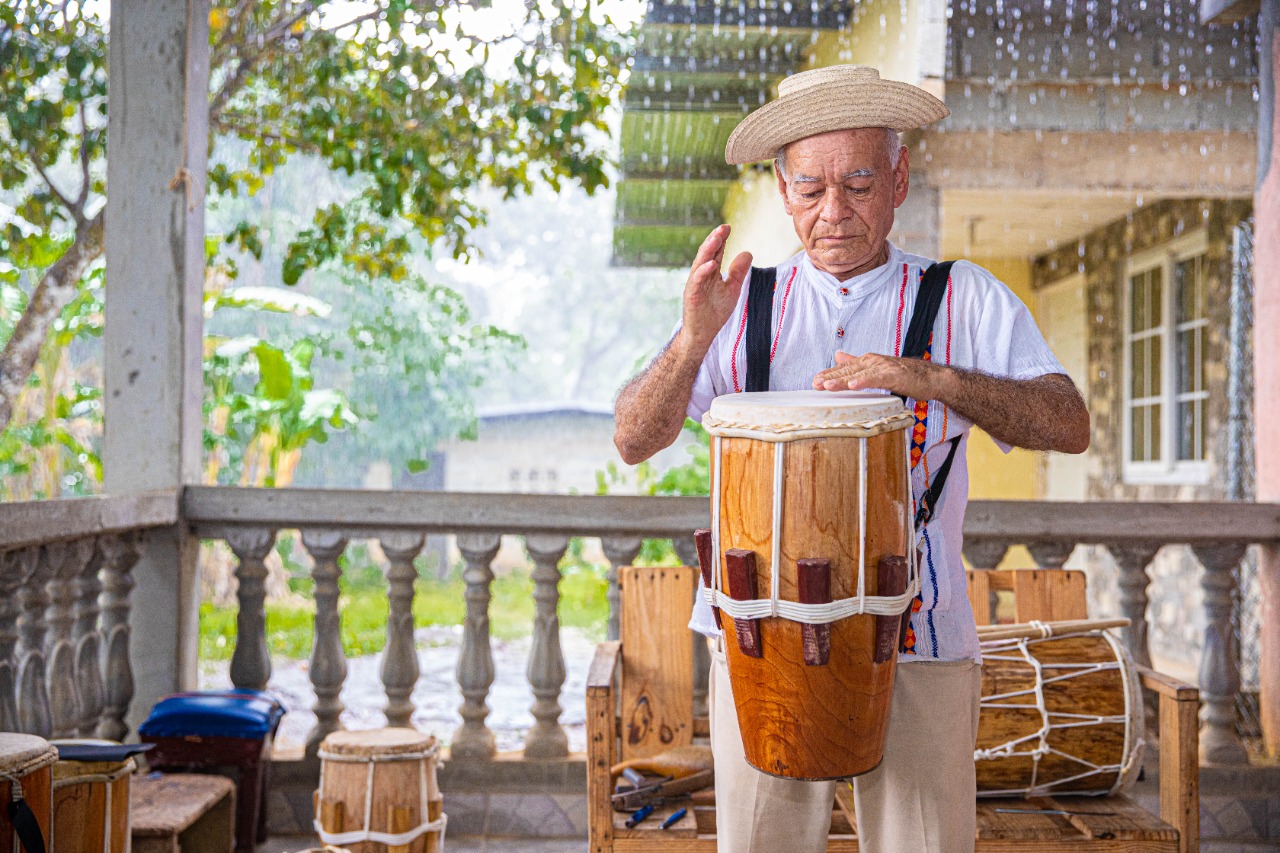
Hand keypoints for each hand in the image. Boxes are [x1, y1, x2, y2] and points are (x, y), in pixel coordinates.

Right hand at [678, 225, 751, 352]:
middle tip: (723, 228)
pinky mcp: (692, 296)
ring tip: (717, 238)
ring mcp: (695, 285)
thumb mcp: (732, 289)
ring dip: (708, 250)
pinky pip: (697, 281)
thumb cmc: (715, 311)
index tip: (728, 227)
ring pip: (700, 263)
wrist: (703, 333)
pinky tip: (711, 264)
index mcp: (710, 272)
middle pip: (707, 253)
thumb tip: (748, 252)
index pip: (716, 252)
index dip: (722, 239)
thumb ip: (738, 272)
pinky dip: (703, 272)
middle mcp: (701, 275)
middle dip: (715, 240)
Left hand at [812, 351, 948, 400]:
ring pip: (859, 374)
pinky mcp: (895, 375)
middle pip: (848, 370)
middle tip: (815, 384)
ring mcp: (884, 367)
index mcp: (868, 362)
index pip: (844, 369)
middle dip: (830, 377)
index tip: (814, 381)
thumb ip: (856, 363)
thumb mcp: (877, 369)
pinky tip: (854, 385)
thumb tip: (837, 355)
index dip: (829, 374)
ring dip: (842, 380)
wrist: (932, 378)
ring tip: (827, 386)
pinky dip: (865, 381)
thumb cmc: (906, 375)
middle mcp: (873, 362)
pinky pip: (877, 379)